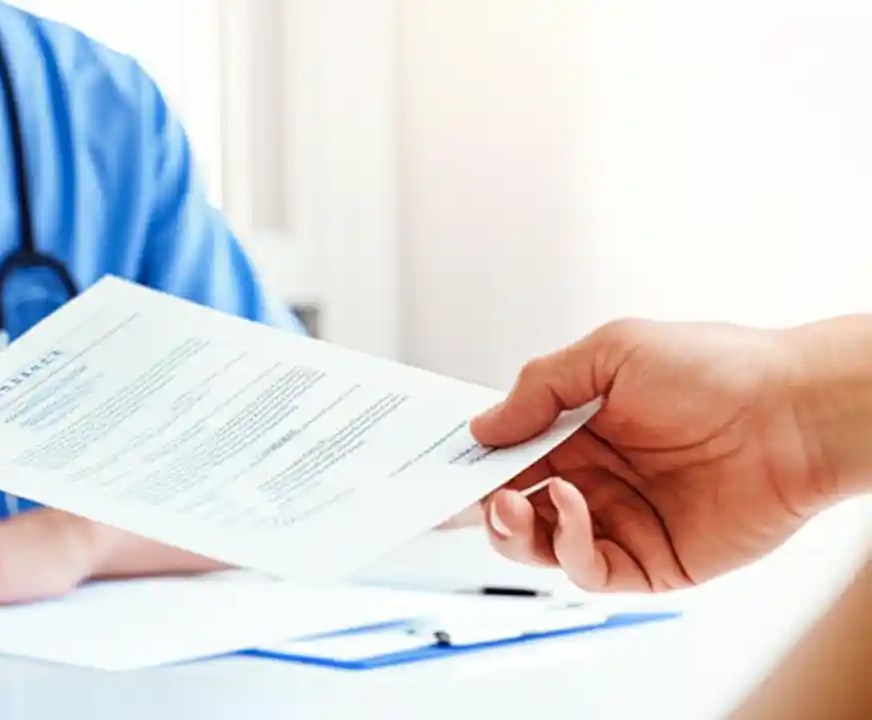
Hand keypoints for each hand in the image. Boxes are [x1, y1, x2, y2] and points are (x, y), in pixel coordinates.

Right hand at [470, 319, 861, 592]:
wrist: (795, 411)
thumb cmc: (714, 368)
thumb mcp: (610, 353)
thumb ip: (540, 388)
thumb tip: (482, 429)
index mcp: (579, 430)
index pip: (508, 456)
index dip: (471, 464)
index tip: (435, 467)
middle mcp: (594, 478)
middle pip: (513, 508)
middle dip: (480, 504)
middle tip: (469, 493)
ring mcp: (620, 521)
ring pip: (539, 546)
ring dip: (511, 530)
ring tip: (511, 500)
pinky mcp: (650, 561)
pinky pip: (587, 568)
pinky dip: (567, 543)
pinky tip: (575, 504)